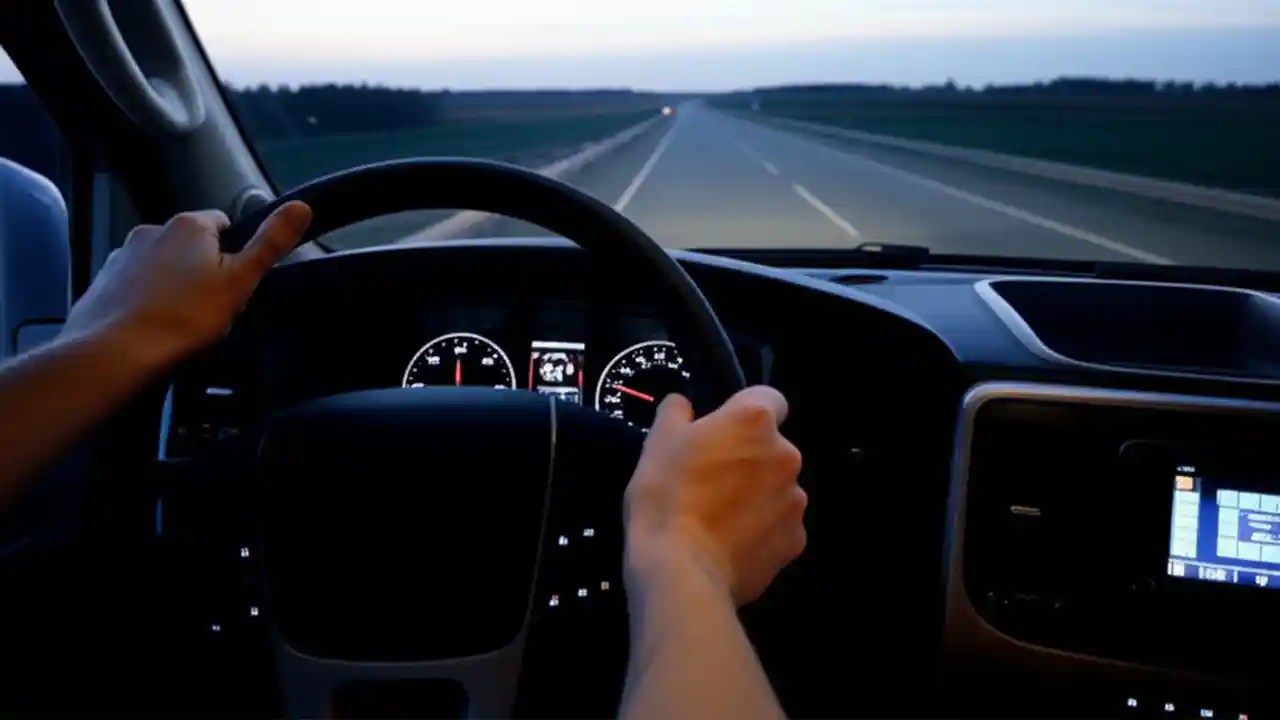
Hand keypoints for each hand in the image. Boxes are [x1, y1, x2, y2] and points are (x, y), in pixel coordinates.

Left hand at [62, 202, 311, 364]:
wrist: (116, 350)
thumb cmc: (186, 316)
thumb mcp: (240, 281)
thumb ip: (271, 242)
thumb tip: (302, 205)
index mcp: (190, 225)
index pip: (224, 224)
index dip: (235, 253)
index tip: (235, 283)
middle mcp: (154, 229)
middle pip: (192, 244)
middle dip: (203, 268)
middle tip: (212, 307)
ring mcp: (123, 253)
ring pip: (162, 263)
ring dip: (172, 281)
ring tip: (180, 319)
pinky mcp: (103, 279)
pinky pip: (135, 282)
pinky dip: (145, 296)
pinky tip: (151, 324)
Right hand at [623, 386, 805, 605]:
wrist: (680, 572)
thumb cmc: (665, 496)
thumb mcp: (656, 443)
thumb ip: (675, 413)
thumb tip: (683, 405)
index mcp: (754, 421)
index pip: (768, 398)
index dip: (744, 413)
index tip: (720, 433)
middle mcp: (786, 454)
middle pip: (772, 448)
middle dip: (748, 459)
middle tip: (709, 481)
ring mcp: (795, 501)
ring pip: (776, 488)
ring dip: (756, 495)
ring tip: (718, 519)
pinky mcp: (795, 541)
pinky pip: (778, 526)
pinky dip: (760, 530)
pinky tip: (729, 544)